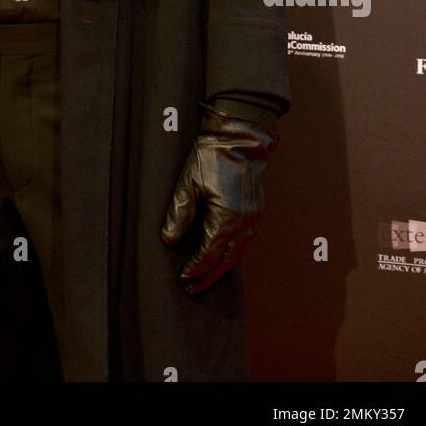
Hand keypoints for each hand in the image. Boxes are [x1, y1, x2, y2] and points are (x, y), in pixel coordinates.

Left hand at [160, 102, 279, 294]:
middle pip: (226, 261)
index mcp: (226, 218)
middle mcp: (243, 224)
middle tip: (193, 289)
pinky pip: (244, 242)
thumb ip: (180, 213)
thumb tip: (169, 240)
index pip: (209, 254)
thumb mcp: (189, 182)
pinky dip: (233, 255)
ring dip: (222, 269)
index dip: (195, 268)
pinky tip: (223, 257)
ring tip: (206, 280)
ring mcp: (252, 218)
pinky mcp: (255, 211)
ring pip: (238, 254)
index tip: (183, 279)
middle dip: (208, 277)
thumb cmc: (213, 156)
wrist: (241, 136)